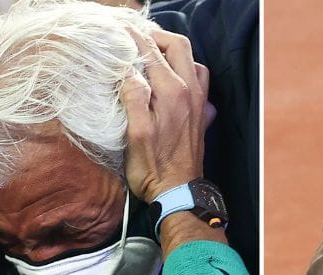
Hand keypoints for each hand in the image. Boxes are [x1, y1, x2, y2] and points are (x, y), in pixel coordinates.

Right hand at [121, 28, 208, 202]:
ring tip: (153, 53)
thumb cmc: (153, 168)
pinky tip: (173, 78)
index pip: (152, 52)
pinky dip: (186, 69)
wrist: (179, 193)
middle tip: (137, 37)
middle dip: (157, 36)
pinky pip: (200, 79)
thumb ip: (133, 97)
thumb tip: (129, 70)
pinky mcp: (203, 114)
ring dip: (173, 51)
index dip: (134, 38)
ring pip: (192, 60)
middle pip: (179, 46)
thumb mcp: (135, 134)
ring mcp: (200, 102)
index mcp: (172, 93)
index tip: (119, 32)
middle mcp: (191, 92)